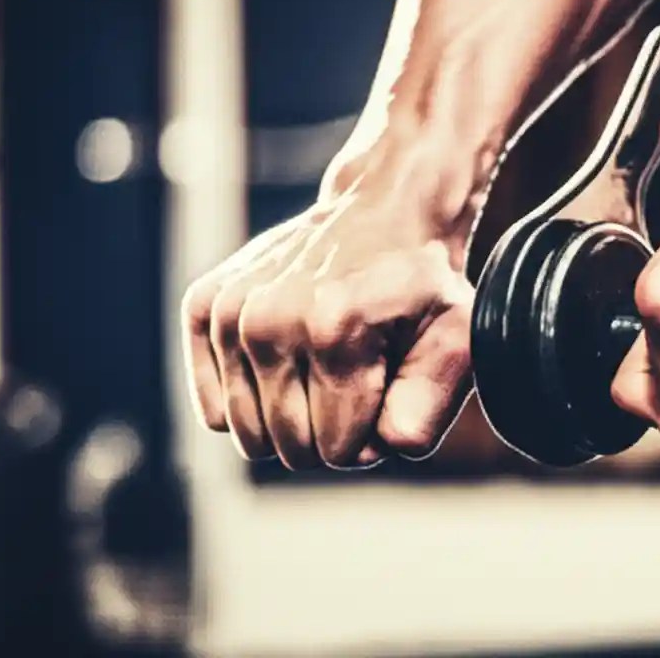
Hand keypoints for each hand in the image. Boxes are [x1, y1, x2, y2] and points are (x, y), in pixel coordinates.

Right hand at [180, 137, 480, 469]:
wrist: (385, 209)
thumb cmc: (422, 284)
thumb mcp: (456, 340)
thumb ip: (427, 408)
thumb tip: (379, 448)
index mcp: (333, 330)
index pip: (338, 450)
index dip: (369, 436)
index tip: (384, 391)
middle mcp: (269, 321)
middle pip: (292, 449)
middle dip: (331, 432)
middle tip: (357, 382)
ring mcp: (230, 312)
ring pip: (248, 435)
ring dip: (291, 419)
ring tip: (323, 371)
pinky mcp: (203, 308)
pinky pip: (213, 411)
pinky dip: (251, 403)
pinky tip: (286, 366)